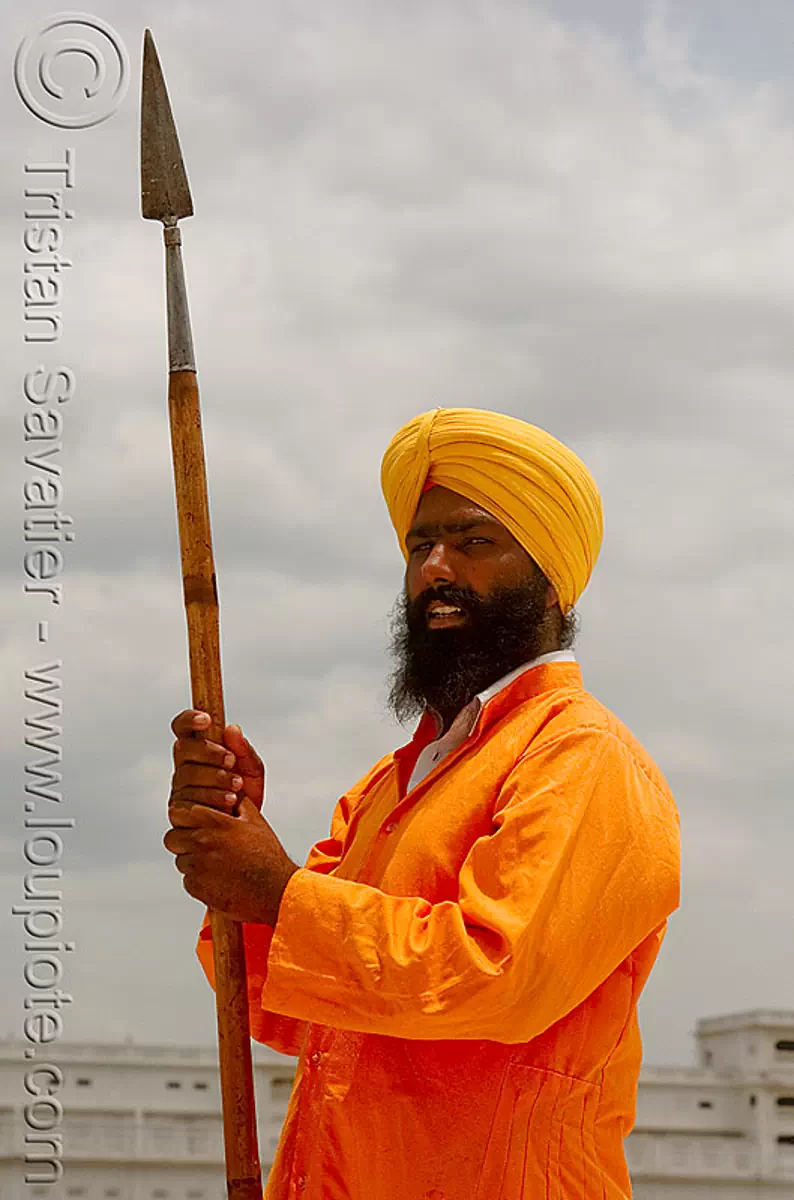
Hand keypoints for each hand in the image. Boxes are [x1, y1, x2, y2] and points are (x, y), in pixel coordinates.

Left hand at [163, 795, 298, 924]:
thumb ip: (239, 803)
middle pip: (172, 838)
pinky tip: (218, 878)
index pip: (178, 813)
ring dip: (192, 861)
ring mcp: (197, 867)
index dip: (183, 818)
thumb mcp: (255, 822)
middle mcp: (202, 843)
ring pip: (180, 860)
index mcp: (214, 823)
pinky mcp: (197, 888)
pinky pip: (188, 881)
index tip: (191, 822)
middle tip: (199, 844)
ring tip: (215, 863)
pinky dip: (199, 880)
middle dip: (182, 840)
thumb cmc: (266, 855)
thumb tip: (232, 791)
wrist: (273, 889)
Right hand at [169, 709, 265, 814]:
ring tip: (237, 786)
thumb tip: (232, 729)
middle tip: (231, 761)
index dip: (189, 719)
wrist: (248, 829)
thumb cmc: (246, 795)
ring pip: (186, 775)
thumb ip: (244, 750)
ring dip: (214, 778)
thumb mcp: (253, 770)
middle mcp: (184, 767)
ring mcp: (180, 789)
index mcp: (198, 750)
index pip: (182, 728)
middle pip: (183, 749)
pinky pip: (188, 800)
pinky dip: (212, 799)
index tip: (206, 720)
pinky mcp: (180, 811)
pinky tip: (230, 802)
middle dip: (209, 753)